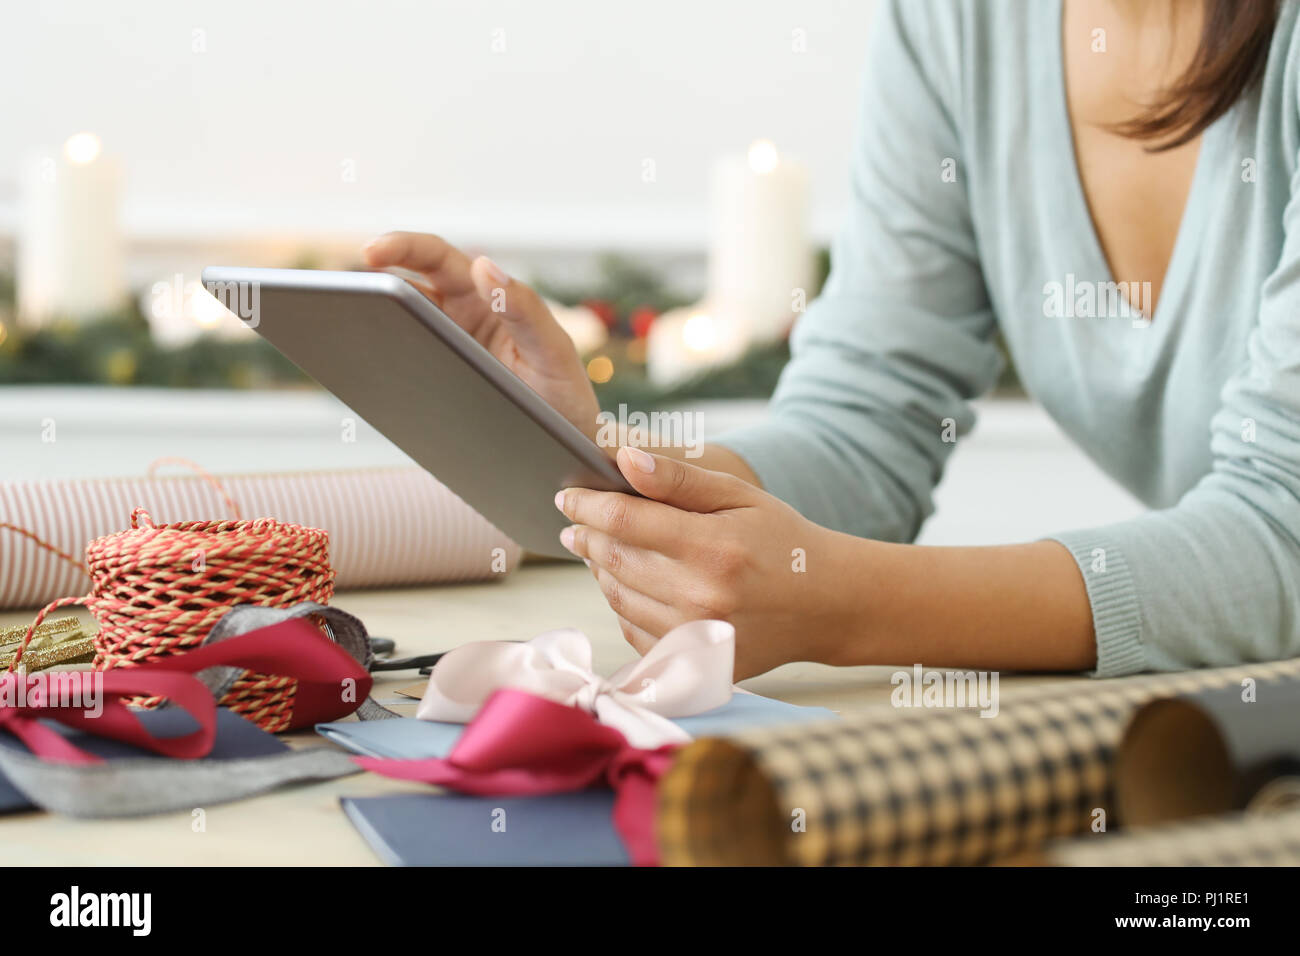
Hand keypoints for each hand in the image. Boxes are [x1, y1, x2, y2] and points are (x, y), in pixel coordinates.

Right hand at [363, 231, 602, 441]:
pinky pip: (398, 364)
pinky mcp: (433, 381)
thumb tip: (483, 264)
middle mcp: (462, 314)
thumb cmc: (565, 397)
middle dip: (370, 279)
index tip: (372, 253)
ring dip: (368, 321)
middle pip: (406, 282)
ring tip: (337, 326)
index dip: (402, 246)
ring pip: (397, 323)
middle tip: (342, 293)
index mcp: (488, 295)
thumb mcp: (552, 353)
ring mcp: (444, 348)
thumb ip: (525, 311)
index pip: (437, 257)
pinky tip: (357, 371)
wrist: (566, 451)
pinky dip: (375, 361)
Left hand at [554, 446, 854, 679]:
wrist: (827, 606)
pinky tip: (630, 583)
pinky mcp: (692, 664)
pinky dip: (622, 604)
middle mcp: (700, 598)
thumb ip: (678, 479)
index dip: (586, 505)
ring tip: (600, 548)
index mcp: (713, 549)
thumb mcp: (739, 496)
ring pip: (617, 596)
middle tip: (575, 522)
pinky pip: (633, 630)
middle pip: (613, 559)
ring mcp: (694, 638)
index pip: (623, 521)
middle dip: (586, 536)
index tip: (567, 496)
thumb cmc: (782, 541)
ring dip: (600, 569)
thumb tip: (623, 459)